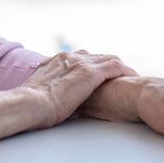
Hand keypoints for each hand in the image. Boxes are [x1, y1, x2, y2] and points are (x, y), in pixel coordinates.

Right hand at [20, 50, 137, 128]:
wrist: (29, 103)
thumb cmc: (31, 106)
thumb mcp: (41, 94)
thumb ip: (50, 93)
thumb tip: (54, 105)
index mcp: (57, 61)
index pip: (80, 58)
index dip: (91, 65)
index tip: (98, 74)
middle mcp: (70, 58)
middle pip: (96, 56)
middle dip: (108, 65)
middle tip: (119, 76)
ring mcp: (80, 64)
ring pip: (108, 59)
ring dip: (120, 68)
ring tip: (130, 77)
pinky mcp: (90, 73)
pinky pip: (115, 67)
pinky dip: (125, 71)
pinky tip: (134, 78)